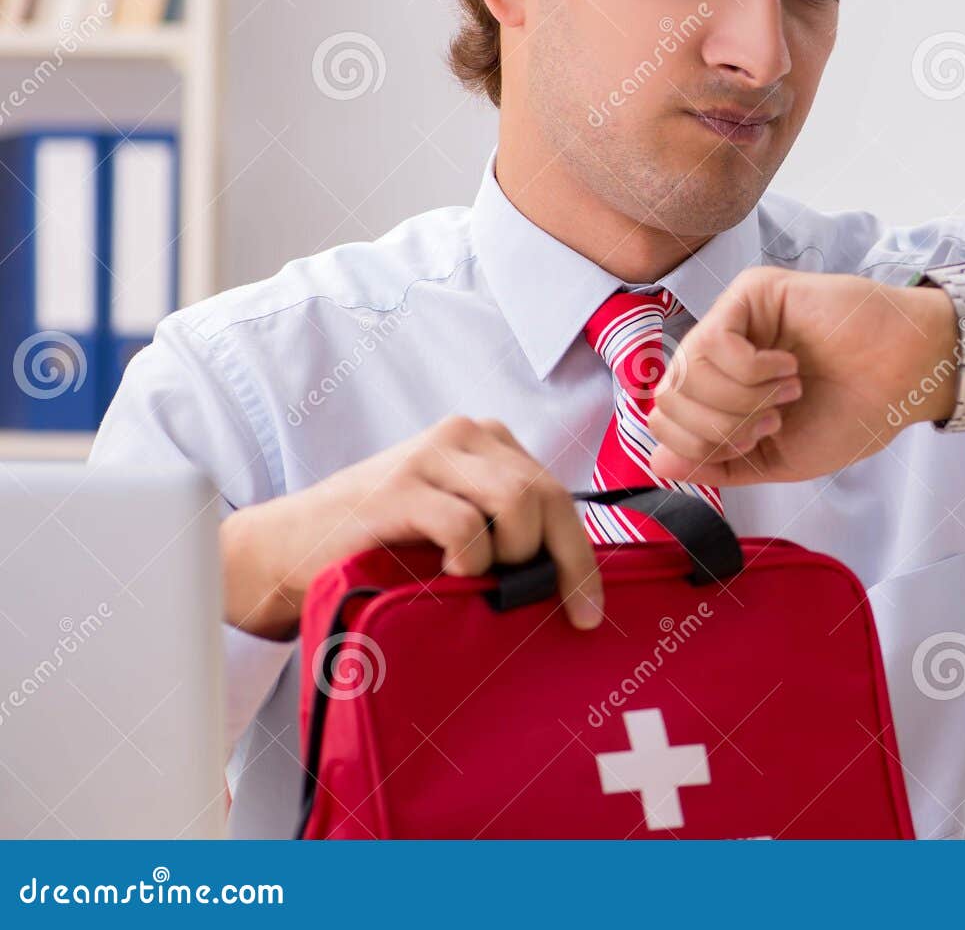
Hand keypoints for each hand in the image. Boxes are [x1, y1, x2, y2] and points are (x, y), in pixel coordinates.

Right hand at [220, 415, 601, 639]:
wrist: (289, 547)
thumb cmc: (378, 542)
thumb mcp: (453, 523)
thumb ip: (503, 528)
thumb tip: (566, 578)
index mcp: (485, 442)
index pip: (556, 492)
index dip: (582, 553)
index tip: (592, 608)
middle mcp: (463, 437)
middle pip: (546, 494)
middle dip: (565, 559)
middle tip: (563, 610)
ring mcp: (429, 457)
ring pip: (516, 501)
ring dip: (512, 555)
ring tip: (481, 579)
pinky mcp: (398, 489)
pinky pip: (465, 525)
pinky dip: (470, 559)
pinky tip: (450, 575)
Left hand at [646, 266, 958, 487]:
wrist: (904, 379)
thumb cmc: (852, 412)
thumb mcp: (775, 458)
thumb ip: (717, 462)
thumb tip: (658, 464)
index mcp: (721, 388)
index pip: (666, 420)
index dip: (703, 444)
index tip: (760, 437)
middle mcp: (720, 350)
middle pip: (668, 398)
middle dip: (723, 425)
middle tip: (775, 417)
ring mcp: (734, 316)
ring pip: (687, 370)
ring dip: (744, 397)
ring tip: (790, 388)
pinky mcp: (751, 292)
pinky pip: (715, 341)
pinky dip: (753, 370)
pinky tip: (789, 366)